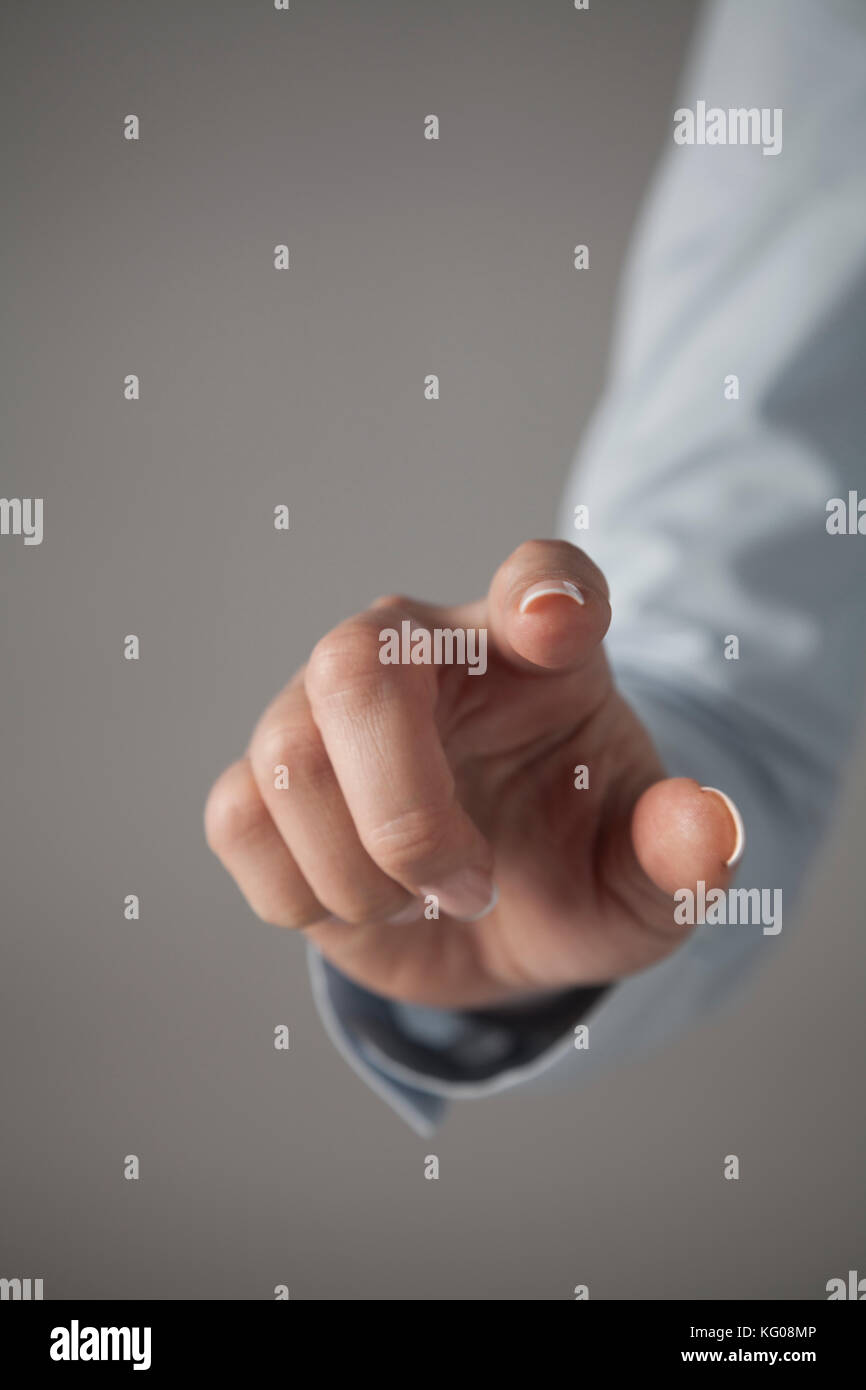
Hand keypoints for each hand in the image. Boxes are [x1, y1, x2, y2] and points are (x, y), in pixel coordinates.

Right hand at [205, 540, 741, 1008]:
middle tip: (469, 883)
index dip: (545, 592)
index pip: (545, 581)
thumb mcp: (647, 886)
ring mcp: (325, 707)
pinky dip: (302, 891)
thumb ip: (679, 857)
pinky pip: (238, 818)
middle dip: (404, 809)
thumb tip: (704, 829)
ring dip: (360, 874)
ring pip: (287, 759)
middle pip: (357, 667)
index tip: (556, 624)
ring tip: (418, 902)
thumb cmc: (574, 872)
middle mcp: (419, 651)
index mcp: (537, 654)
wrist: (492, 927)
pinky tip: (357, 902)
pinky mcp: (266, 778)